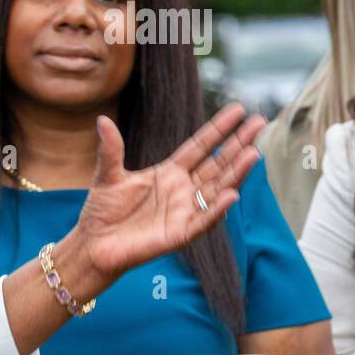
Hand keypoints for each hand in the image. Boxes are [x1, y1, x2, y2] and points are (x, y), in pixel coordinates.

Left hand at [77, 103, 264, 279]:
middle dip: (238, 144)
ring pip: (217, 189)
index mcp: (168, 173)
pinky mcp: (180, 233)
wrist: (94, 244)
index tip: (238, 110)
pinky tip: (232, 194)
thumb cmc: (102, 211)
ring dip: (236, 172)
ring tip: (253, 152)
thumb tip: (103, 119)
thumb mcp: (107, 176)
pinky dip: (217, 209)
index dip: (218, 129)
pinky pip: (204, 220)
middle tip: (259, 122)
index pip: (199, 147)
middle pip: (216, 164)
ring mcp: (184, 211)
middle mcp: (182, 190)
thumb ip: (111, 149)